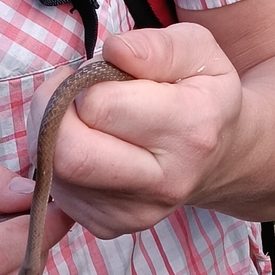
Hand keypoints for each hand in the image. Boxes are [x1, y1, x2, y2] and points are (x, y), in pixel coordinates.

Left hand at [26, 23, 242, 238]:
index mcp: (189, 130)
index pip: (98, 106)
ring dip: (55, 137)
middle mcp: (164, 182)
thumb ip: (158, 46)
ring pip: (56, 172)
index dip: (86, 82)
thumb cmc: (202, 94)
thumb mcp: (198, 51)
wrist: (220, 157)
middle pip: (68, 153)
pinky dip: (61, 164)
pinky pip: (59, 192)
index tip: (99, 76)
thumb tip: (115, 50)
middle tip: (72, 95)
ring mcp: (136, 213)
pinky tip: (90, 148)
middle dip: (54, 114)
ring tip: (85, 121)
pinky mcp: (110, 228)